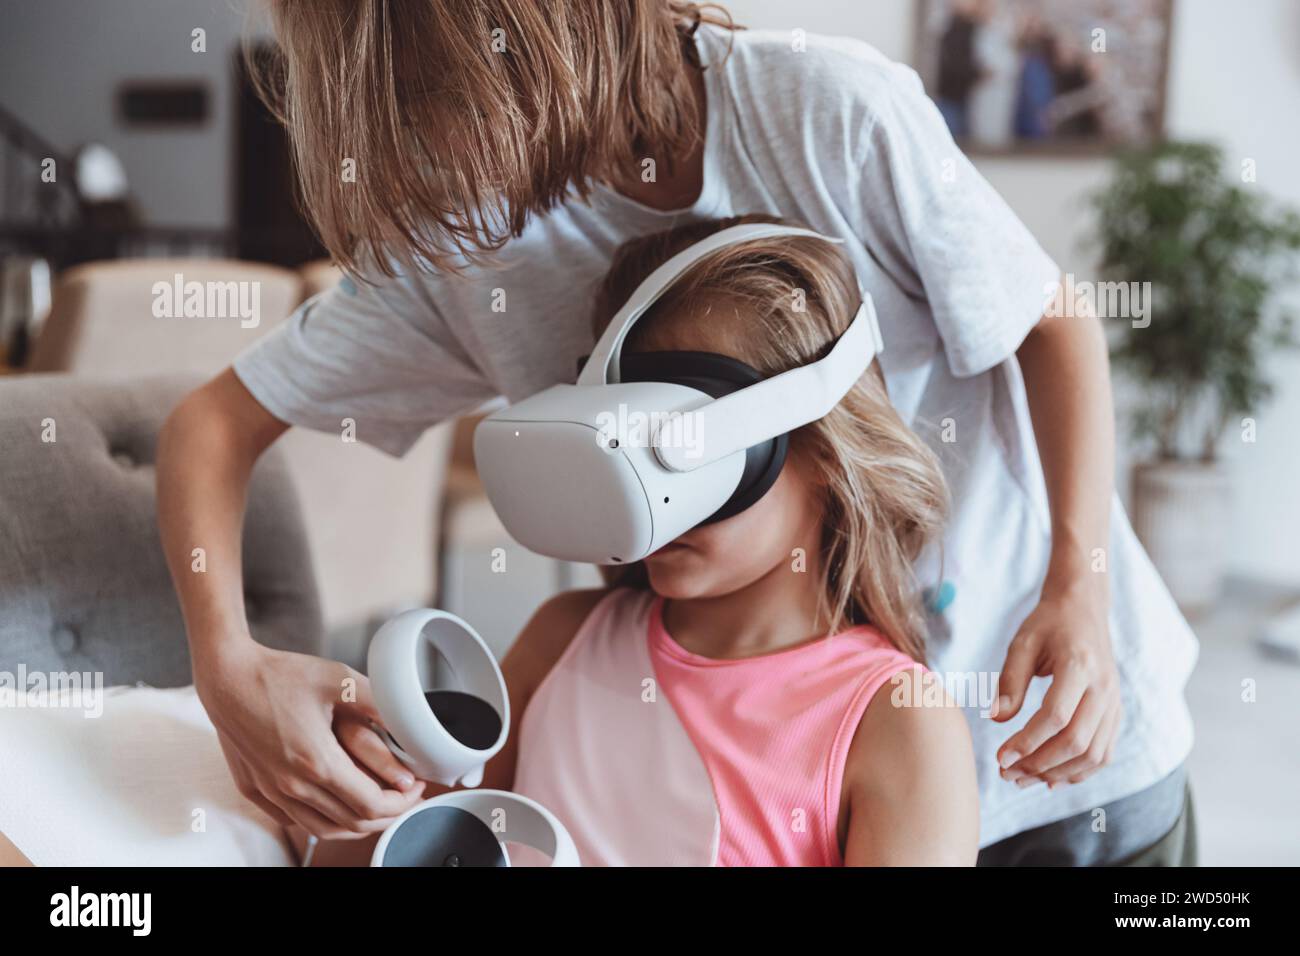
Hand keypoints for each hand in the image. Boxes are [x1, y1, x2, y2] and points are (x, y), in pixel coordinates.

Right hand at [197, 641, 425, 838]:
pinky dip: (321, 819)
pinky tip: (334, 804)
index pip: (371, 804)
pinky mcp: (254, 788)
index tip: (415, 788)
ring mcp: (271, 790)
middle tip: (405, 798)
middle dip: (387, 815)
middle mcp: (292, 785)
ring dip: (356, 824)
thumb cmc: (280, 674)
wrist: (227, 675)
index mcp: (317, 762)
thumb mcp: (339, 679)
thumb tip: (410, 722)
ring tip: (377, 807)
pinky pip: (293, 820)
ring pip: (322, 828)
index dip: (401, 802)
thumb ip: (379, 702)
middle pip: (351, 822)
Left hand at [992, 580, 1121, 788]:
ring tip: (1022, 779)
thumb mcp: (1022, 643)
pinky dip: (1079, 771)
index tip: (999, 757)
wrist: (1084, 608)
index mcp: (1080, 666)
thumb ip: (1010, 681)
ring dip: (1057, 773)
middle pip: (1076, 742)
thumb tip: (995, 719)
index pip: (1056, 717)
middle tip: (1005, 773)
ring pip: (1094, 754)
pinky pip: (1104, 752)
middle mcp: (1104, 688)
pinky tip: (1051, 778)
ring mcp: (1114, 702)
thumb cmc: (1049, 623)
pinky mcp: (1115, 711)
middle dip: (1039, 764)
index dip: (1027, 742)